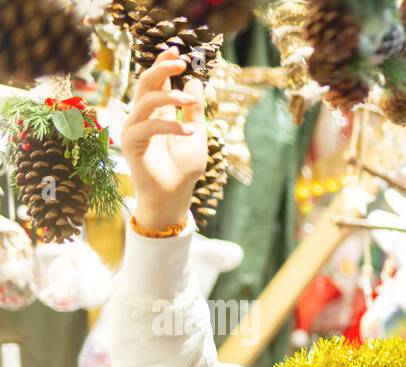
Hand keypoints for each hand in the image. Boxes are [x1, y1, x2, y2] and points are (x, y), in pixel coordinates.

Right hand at [120, 47, 206, 229]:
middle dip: (162, 69)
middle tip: (180, 61)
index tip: (176, 51)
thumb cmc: (184, 170)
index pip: (157, 83)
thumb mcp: (196, 136)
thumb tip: (196, 82)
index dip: (163, 65)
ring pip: (145, 101)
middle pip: (145, 84)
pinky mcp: (130, 144)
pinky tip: (188, 131)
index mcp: (158, 113)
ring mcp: (134, 129)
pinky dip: (170, 126)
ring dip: (169, 96)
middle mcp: (143, 117)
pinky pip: (148, 127)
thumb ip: (194, 111)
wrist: (175, 197)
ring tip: (190, 100)